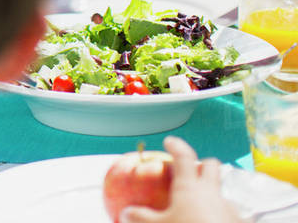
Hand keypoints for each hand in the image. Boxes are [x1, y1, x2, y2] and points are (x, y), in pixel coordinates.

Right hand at [120, 136, 242, 222]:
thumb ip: (141, 218)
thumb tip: (127, 213)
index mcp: (190, 187)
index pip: (184, 157)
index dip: (176, 146)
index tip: (169, 142)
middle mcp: (212, 193)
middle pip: (211, 166)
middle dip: (201, 164)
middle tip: (188, 172)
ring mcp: (230, 209)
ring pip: (221, 192)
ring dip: (210, 194)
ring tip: (197, 209)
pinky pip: (229, 214)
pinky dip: (219, 215)